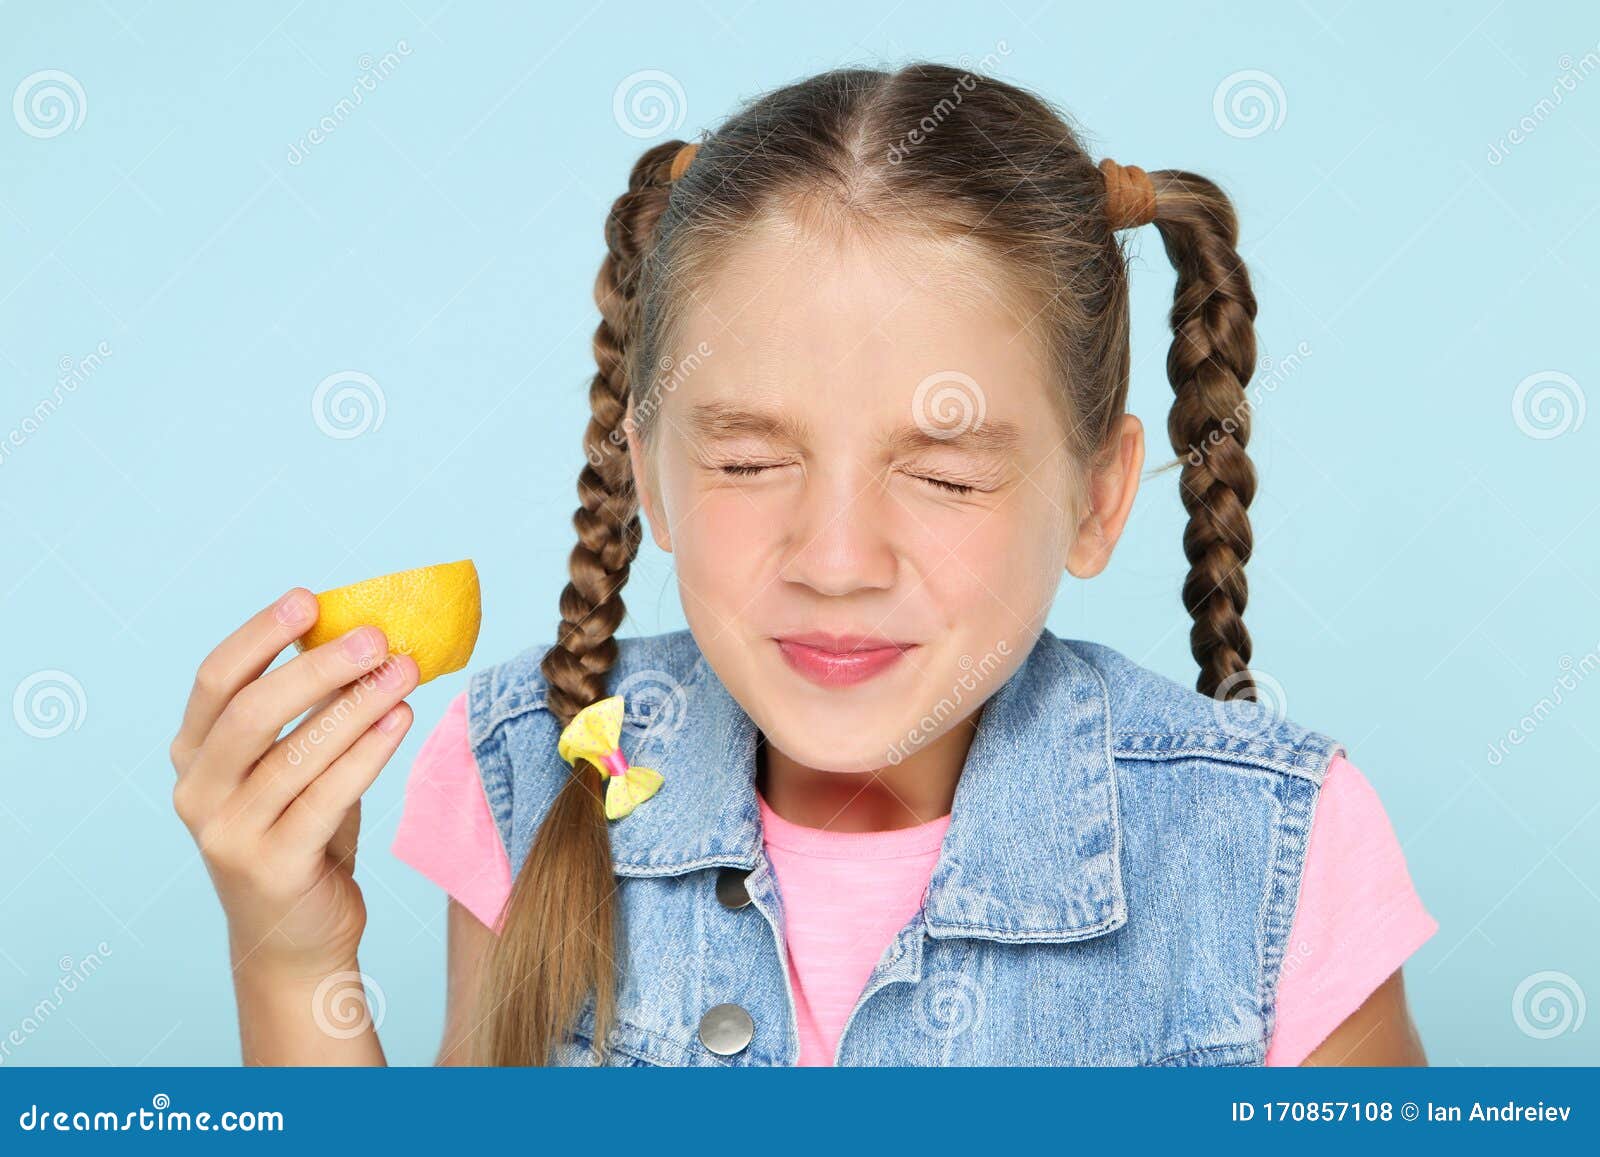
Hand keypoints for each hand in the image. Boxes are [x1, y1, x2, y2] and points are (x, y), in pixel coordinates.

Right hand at [169, 587, 419, 979]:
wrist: (296, 940)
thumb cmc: (302, 837)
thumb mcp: (295, 767)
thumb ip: (308, 712)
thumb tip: (357, 635)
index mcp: (194, 755)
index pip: (216, 680)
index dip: (259, 635)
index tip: (309, 599)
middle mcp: (198, 792)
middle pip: (252, 711)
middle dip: (317, 666)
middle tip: (377, 636)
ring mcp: (228, 834)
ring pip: (296, 754)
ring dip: (357, 704)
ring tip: (406, 671)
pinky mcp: (271, 867)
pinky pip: (326, 797)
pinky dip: (368, 753)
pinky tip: (401, 720)